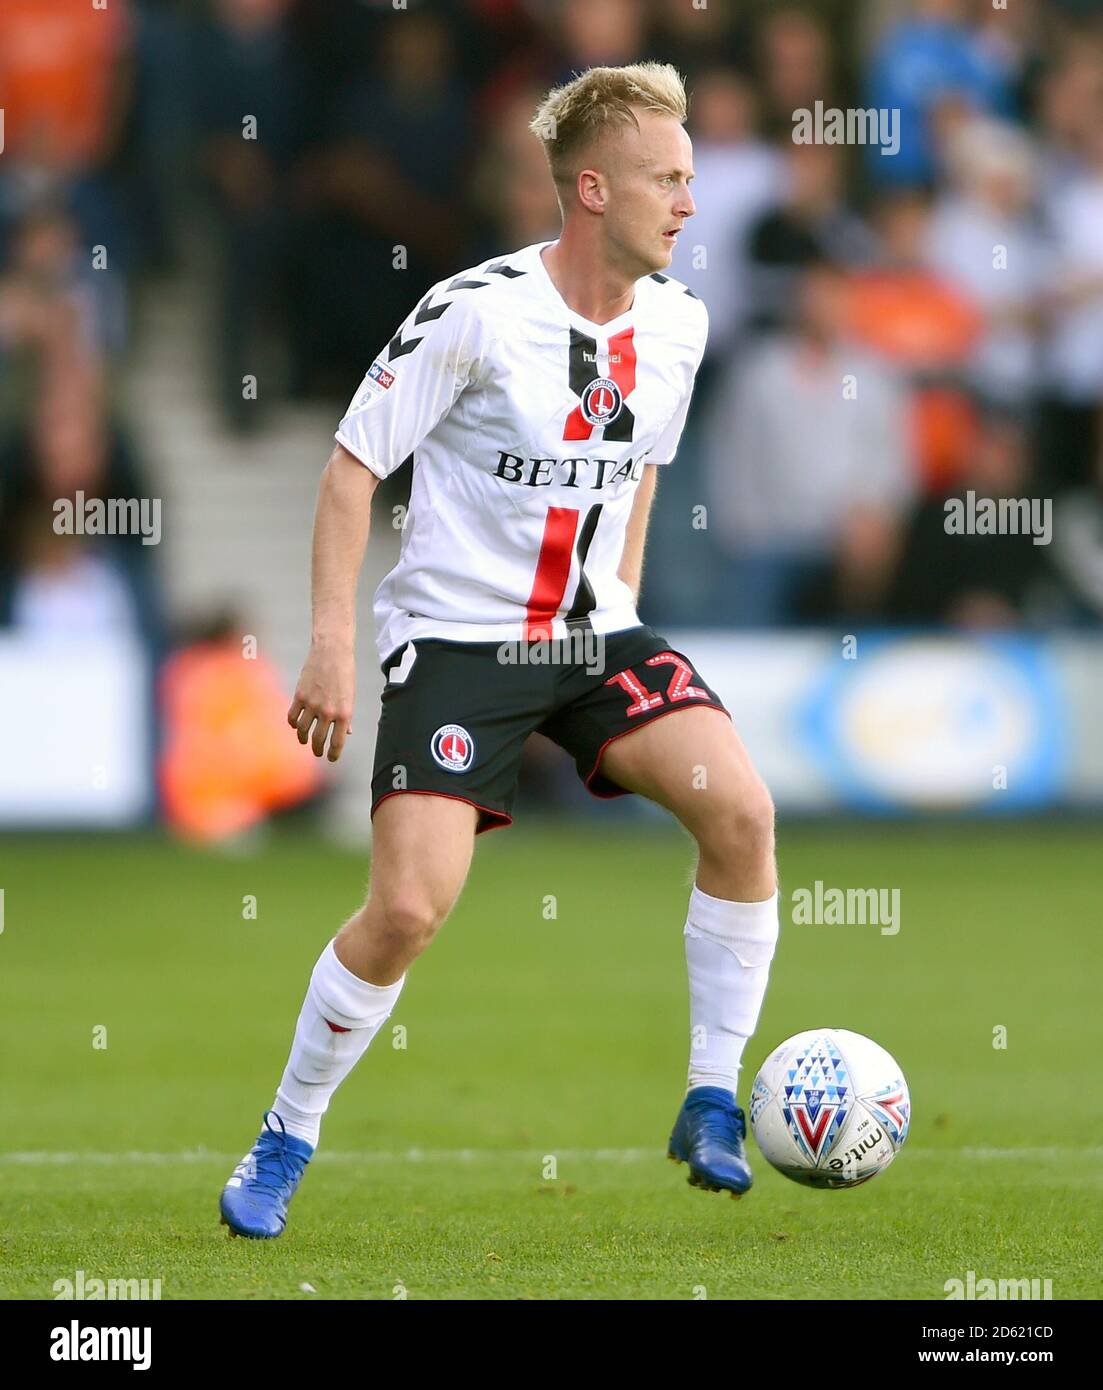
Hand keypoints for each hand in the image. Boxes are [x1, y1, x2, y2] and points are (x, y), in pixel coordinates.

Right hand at [288, 640, 355, 761]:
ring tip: (305, 740)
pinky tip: (296, 725)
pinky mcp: (299, 696)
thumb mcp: (351, 696)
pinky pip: (292, 717)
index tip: (331, 758)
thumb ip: (347, 717)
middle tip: (317, 752)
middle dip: (317, 749)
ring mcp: (312, 704)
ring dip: (303, 739)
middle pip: (317, 740)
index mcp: (344, 713)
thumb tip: (347, 733)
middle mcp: (328, 712)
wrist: (332, 652)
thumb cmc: (344, 673)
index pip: (337, 742)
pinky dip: (293, 724)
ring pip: (303, 731)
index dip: (333, 754)